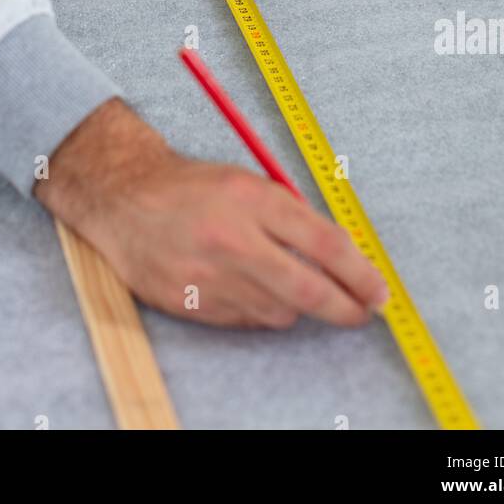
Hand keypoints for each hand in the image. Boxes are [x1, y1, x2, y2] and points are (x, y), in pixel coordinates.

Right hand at [34, 98, 389, 328]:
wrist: (124, 198)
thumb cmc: (192, 186)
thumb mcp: (249, 183)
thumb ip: (293, 217)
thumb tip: (342, 256)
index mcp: (253, 199)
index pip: (324, 245)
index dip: (360, 273)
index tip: (379, 290)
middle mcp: (233, 240)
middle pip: (308, 290)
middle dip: (346, 307)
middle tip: (364, 312)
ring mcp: (210, 277)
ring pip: (280, 312)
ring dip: (297, 305)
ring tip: (288, 284)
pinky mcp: (192, 304)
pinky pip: (246, 320)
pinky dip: (260, 310)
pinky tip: (251, 288)